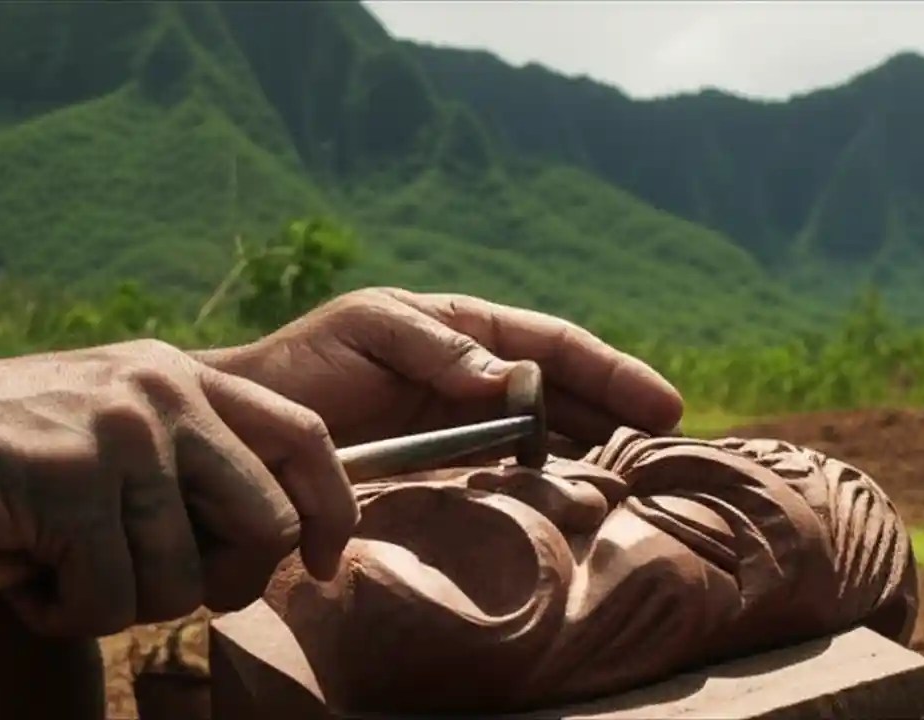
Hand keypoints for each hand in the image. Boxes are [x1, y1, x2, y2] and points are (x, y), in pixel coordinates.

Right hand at [0, 339, 356, 636]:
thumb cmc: (9, 448)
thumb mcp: (117, 427)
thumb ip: (192, 463)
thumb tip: (277, 538)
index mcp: (187, 377)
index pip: (306, 436)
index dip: (333, 509)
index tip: (327, 563)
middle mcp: (166, 395)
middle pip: (268, 525)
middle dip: (227, 586)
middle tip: (160, 594)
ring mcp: (119, 434)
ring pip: (182, 579)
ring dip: (122, 607)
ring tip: (65, 578)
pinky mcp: (68, 480)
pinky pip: (109, 598)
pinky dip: (67, 616)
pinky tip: (27, 584)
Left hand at [197, 288, 683, 447]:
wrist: (254, 418)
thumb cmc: (308, 361)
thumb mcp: (370, 329)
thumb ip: (440, 349)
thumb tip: (513, 378)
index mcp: (466, 326)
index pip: (555, 344)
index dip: (612, 370)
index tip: (660, 402)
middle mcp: (476, 368)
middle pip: (565, 386)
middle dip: (618, 406)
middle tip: (669, 439)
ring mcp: (465, 415)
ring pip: (547, 426)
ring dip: (593, 442)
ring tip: (637, 468)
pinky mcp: (447, 457)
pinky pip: (511, 462)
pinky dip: (547, 473)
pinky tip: (574, 488)